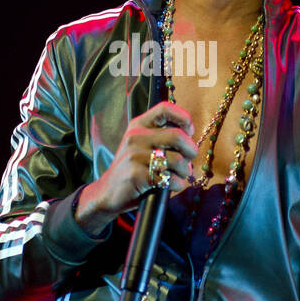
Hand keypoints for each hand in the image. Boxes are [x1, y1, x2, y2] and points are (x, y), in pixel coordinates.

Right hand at [75, 102, 197, 233]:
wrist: (108, 192)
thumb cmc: (133, 168)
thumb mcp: (141, 144)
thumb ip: (161, 136)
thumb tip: (190, 134)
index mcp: (139, 125)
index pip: (165, 108)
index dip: (183, 117)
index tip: (189, 131)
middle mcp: (136, 136)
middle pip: (177, 136)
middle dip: (191, 150)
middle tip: (189, 160)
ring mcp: (135, 155)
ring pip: (177, 159)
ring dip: (185, 171)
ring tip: (180, 175)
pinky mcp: (137, 175)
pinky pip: (170, 178)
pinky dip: (177, 184)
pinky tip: (172, 185)